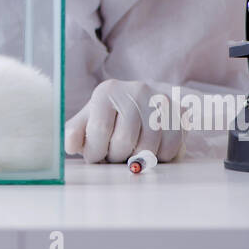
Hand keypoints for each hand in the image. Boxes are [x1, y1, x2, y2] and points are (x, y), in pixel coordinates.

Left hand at [64, 79, 182, 163]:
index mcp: (107, 91)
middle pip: (123, 142)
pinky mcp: (179, 114)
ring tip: (131, 150)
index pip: (98, 131)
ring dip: (137, 159)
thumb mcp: (89, 120)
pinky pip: (169, 150)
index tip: (96, 155)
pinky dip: (158, 158)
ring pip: (147, 148)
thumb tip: (68, 145)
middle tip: (116, 152)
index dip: (95, 152)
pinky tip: (150, 149)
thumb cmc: (112, 116)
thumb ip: (75, 132)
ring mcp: (160, 101)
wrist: (147, 103)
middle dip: (116, 156)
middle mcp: (135, 90)